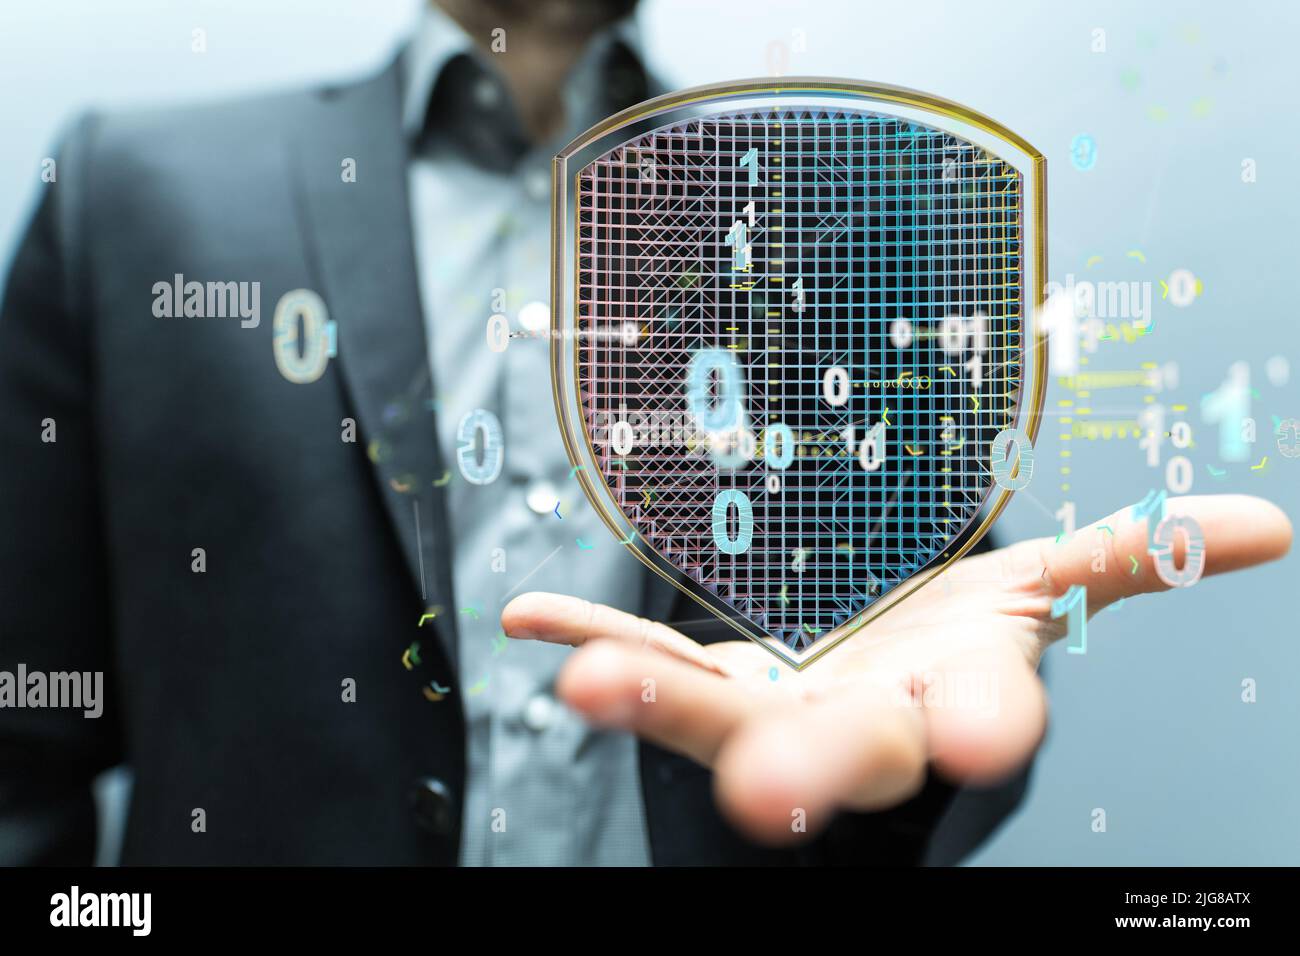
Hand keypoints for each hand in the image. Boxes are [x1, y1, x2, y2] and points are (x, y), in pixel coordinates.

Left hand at [501, 495, 1290, 843]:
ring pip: (720, 712)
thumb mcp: (1041, 596)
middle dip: (808, 768)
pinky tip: (526, 617)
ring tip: (583, 679)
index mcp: (955, 695)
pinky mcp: (714, 679)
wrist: (879, 675)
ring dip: (654, 698)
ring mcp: (779, 707)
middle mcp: (863, 719)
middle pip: (838, 752)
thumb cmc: (957, 643)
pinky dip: (588, 632)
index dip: (983, 723)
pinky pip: (648, 653)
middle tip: (764, 796)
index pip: (983, 715)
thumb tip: (1265, 526)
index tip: (977, 738)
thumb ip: (1132, 557)